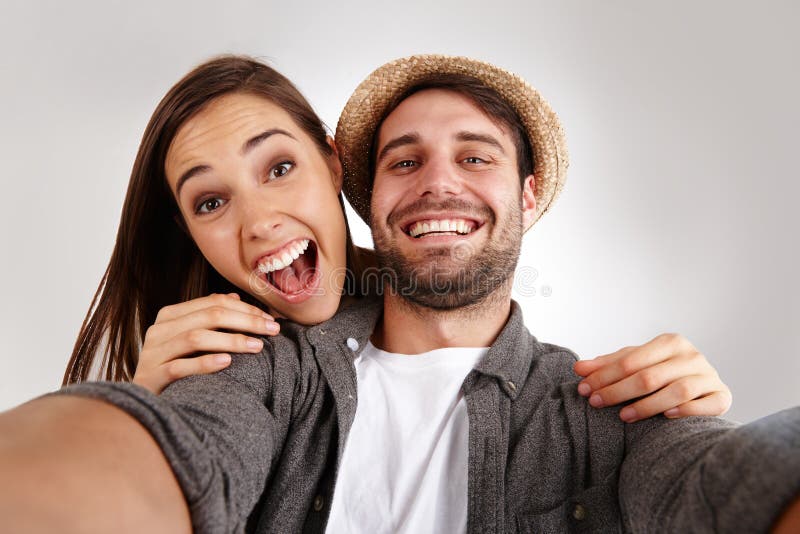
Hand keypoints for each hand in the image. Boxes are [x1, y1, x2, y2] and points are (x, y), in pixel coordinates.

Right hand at [133, 293, 278, 393]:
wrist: (142, 405)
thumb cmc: (173, 368)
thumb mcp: (189, 341)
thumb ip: (209, 318)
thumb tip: (235, 298)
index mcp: (170, 316)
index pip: (213, 303)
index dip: (245, 309)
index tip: (271, 320)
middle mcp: (159, 330)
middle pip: (209, 316)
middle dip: (246, 321)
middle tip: (273, 330)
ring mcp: (153, 354)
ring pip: (195, 338)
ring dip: (231, 340)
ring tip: (257, 347)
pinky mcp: (151, 377)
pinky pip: (180, 367)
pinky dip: (205, 363)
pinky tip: (227, 363)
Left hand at [573, 333, 731, 422]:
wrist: (703, 387)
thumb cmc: (662, 374)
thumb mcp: (634, 364)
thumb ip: (607, 365)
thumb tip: (578, 369)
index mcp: (670, 342)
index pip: (631, 360)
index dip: (605, 375)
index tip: (584, 389)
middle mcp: (692, 356)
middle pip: (650, 376)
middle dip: (618, 390)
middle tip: (596, 402)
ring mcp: (709, 376)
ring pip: (677, 391)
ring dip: (647, 405)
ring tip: (624, 416)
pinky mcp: (722, 396)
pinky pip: (705, 405)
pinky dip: (685, 411)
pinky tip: (666, 417)